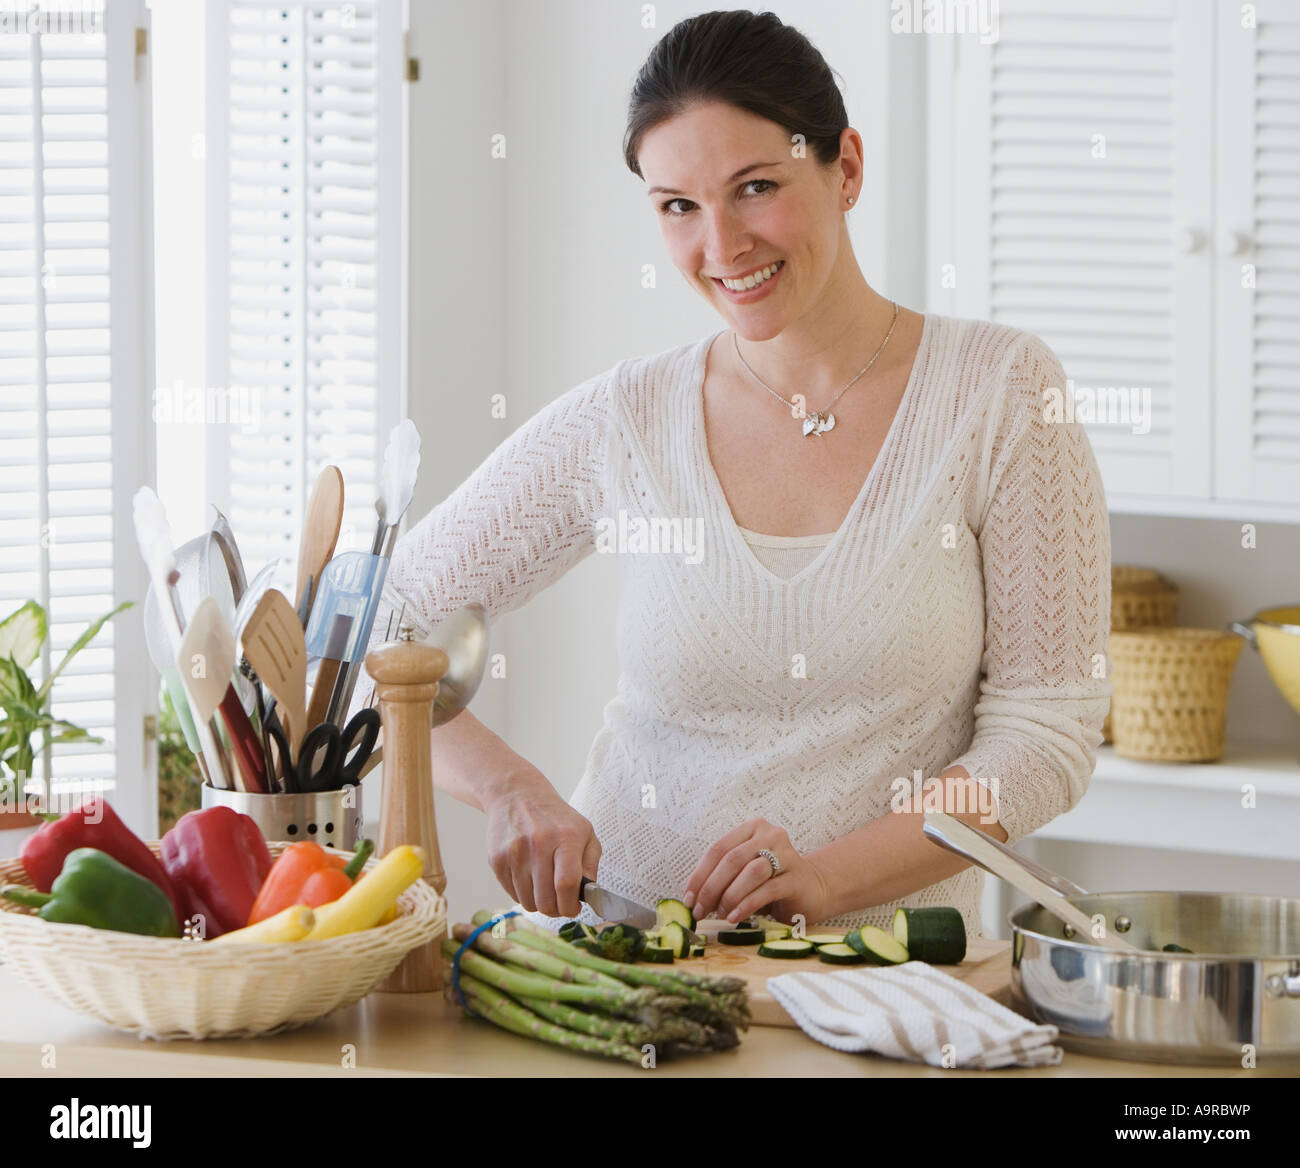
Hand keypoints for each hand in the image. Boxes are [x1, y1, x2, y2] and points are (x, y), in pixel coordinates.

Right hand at [483, 767, 600, 918]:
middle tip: (559, 902)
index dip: (570, 906)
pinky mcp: (497, 859)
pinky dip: (523, 894)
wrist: (517, 795)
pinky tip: (530, 878)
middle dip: (556, 909)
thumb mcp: (585, 832)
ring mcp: (515, 852)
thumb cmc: (556, 818)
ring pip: (528, 901)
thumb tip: (587, 895)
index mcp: (565, 838)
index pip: (566, 884)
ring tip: (544, 887)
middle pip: (546, 900)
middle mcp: (538, 844)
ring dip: (539, 903)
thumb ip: (591, 865)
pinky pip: (512, 894)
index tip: (573, 909)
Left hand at [683, 818, 830, 925]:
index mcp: (752, 828)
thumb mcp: (744, 873)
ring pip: (750, 872)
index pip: (718, 849)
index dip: (700, 875)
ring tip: (720, 913)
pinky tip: (735, 917)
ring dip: (729, 896)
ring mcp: (787, 854)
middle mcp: (770, 835)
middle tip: (700, 911)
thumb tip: (692, 897)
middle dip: (711, 888)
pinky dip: (746, 905)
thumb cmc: (770, 881)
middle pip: (732, 859)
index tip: (688, 898)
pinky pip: (766, 890)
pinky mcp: (797, 878)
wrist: (813, 889)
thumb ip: (722, 877)